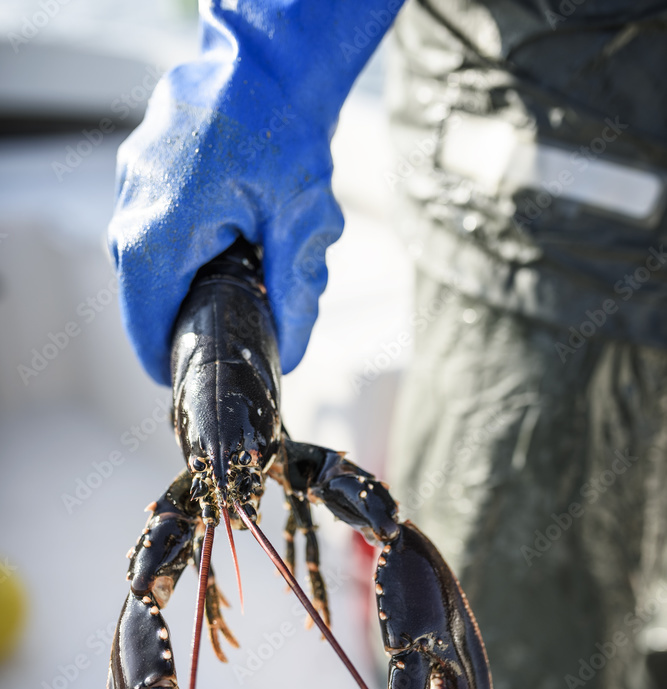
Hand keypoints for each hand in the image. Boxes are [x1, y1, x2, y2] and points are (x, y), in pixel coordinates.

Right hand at [108, 0, 401, 383]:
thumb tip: (288, 355)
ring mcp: (129, 191)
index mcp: (158, 236)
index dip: (177, 363)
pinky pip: (153, 234)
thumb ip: (294, 296)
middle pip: (150, 305)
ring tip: (245, 260)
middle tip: (246, 315)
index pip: (147, 332)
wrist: (264, 60)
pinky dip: (188, 248)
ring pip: (151, 270)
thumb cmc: (282, 132)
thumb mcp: (301, 223)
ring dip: (194, 280)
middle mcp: (131, 215)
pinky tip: (232, 228)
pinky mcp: (138, 176)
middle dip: (197, 318)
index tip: (207, 374)